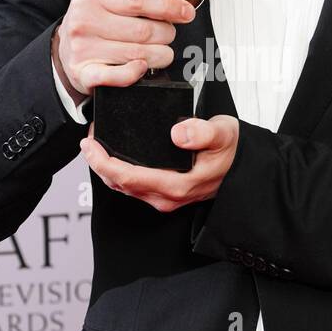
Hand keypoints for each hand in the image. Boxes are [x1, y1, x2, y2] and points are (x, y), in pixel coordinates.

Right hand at [55, 0, 195, 98]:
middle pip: (143, 30)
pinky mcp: (85, 73)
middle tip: (167, 34)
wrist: (62, 48)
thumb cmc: (89, 21)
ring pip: (139, 54)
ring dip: (160, 54)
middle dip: (166, 33)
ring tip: (161, 51)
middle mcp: (86, 22)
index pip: (139, 0)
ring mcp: (84, 49)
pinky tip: (142, 66)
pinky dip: (136, 73)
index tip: (186, 13)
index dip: (169, 7)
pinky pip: (119, 76)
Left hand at [81, 115, 239, 212]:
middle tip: (86, 141)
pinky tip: (114, 157)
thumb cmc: (232, 150)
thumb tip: (178, 133)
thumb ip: (202, 132)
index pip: (128, 178)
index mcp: (177, 185)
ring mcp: (166, 198)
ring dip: (106, 169)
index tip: (90, 144)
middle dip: (98, 164)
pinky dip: (118, 172)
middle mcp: (168, 197)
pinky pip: (134, 186)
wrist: (244, 166)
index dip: (103, 162)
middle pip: (120, 185)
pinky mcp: (165, 193)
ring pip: (125, 188)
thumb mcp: (223, 133)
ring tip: (94, 147)